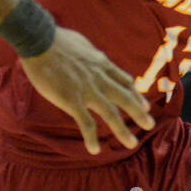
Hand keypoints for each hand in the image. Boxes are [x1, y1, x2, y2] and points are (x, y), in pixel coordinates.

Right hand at [19, 27, 154, 154]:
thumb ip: (92, 55)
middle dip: (139, 113)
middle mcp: (100, 79)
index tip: (144, 104)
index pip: (125, 81)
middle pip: (125, 98)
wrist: (40, 41)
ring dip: (122, 130)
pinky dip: (91, 137)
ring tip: (132, 144)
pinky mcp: (71, 100)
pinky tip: (95, 150)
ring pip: (111, 113)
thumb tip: (95, 55)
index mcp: (102, 65)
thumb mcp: (84, 45)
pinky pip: (85, 122)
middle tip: (150, 125)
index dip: (136, 94)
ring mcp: (87, 90)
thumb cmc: (57, 40)